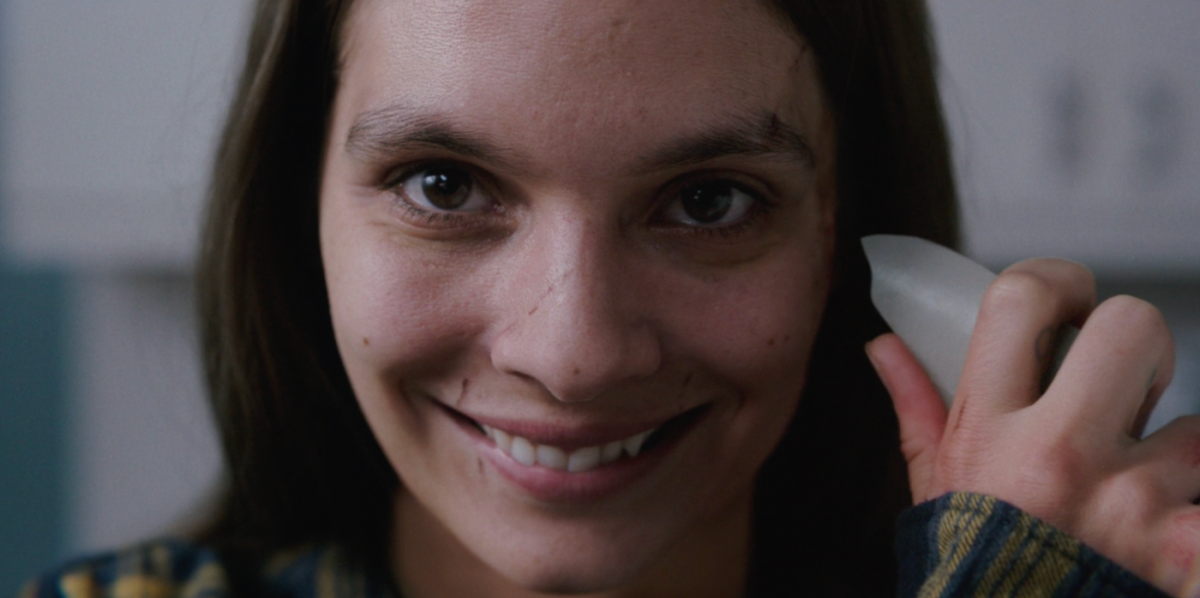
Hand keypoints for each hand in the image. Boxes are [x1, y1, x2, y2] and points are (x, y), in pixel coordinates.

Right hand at [866, 258, 1199, 596]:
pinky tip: (1164, 530)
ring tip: (1137, 496)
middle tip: (1124, 389)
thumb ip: (916, 408)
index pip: (1021, 299)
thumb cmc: (971, 569)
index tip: (1070, 301)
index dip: (1058, 280)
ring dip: (1177, 458)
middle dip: (1139, 348)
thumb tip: (885, 345)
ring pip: (1196, 428)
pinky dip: (1196, 513)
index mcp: (989, 428)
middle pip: (1134, 326)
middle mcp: (1058, 452)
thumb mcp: (933, 487)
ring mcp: (1130, 499)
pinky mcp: (1185, 547)